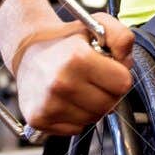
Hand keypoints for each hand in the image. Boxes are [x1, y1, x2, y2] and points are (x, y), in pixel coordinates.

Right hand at [12, 13, 134, 136]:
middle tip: (94, 79)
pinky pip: (76, 128)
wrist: (27, 53)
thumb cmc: (64, 42)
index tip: (108, 68)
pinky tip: (67, 100)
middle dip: (108, 92)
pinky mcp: (39, 120)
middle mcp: (61, 83)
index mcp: (77, 58)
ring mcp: (49, 104)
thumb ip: (122, 37)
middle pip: (110, 104)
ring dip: (93, 106)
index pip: (123, 83)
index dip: (119, 75)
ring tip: (79, 88)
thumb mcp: (96, 26)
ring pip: (94, 119)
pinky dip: (76, 117)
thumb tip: (126, 63)